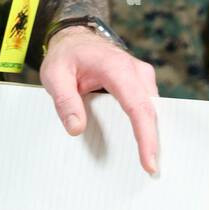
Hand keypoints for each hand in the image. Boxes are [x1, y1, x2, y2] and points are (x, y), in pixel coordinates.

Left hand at [39, 26, 158, 174]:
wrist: (75, 37)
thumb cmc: (66, 56)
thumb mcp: (54, 75)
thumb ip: (65, 101)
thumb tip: (77, 128)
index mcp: (116, 68)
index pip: (137, 106)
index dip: (145, 136)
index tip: (149, 162)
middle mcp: (136, 71)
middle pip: (151, 112)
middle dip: (154, 142)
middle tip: (151, 172)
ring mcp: (142, 76)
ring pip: (152, 111)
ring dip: (150, 135)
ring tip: (146, 162)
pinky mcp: (142, 83)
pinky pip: (147, 107)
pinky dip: (145, 125)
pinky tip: (140, 144)